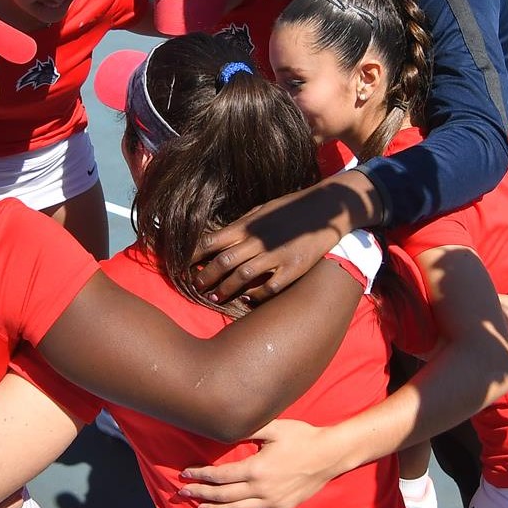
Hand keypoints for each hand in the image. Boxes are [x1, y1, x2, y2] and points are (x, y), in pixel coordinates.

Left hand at [178, 419, 345, 507]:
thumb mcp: (273, 428)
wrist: (330, 454)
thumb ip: (247, 430)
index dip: (200, 475)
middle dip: (200, 494)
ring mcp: (272, 501)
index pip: (219, 475)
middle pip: (223, 495)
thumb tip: (224, 429)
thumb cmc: (302, 437)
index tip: (184, 474)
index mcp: (255, 468)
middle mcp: (261, 489)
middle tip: (183, 493)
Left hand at [193, 174, 371, 302]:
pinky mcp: (293, 268)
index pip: (212, 241)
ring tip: (214, 298)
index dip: (194, 255)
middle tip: (195, 287)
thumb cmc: (290, 207)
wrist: (326, 208)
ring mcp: (276, 255)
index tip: (181, 265)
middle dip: (205, 277)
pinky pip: (270, 287)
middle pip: (223, 262)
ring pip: (242, 277)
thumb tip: (219, 238)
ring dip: (225, 289)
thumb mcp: (262, 210)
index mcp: (248, 225)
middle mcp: (258, 240)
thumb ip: (241, 225)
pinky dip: (256, 295)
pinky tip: (246, 300)